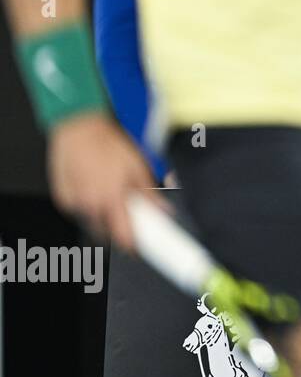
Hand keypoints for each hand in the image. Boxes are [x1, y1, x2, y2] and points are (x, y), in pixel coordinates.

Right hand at [47, 113, 163, 252]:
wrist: (80, 129)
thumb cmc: (109, 145)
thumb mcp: (138, 168)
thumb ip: (149, 195)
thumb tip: (162, 211)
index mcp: (112, 199)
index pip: (123, 237)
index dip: (133, 246)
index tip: (139, 248)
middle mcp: (90, 205)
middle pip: (106, 233)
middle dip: (117, 229)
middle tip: (126, 216)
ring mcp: (74, 203)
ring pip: (91, 223)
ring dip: (102, 218)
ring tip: (108, 195)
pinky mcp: (62, 198)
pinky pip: (77, 211)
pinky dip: (87, 206)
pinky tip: (93, 189)